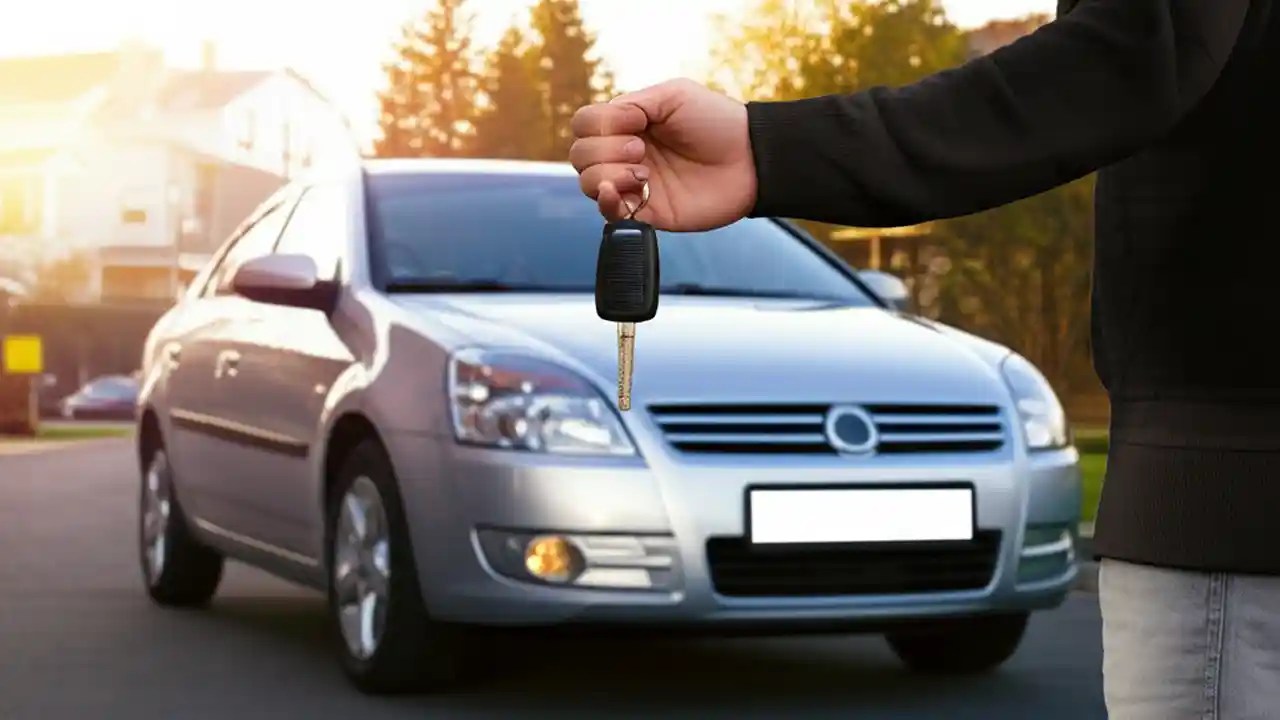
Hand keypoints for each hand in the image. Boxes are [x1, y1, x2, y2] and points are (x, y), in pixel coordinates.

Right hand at [569, 78, 757, 231]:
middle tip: (642, 151)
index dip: (600, 125)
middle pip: (580, 154)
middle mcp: (624, 154)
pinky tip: (623, 192)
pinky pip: (609, 214)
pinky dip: (607, 202)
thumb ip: (632, 103)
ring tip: (643, 173)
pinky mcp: (646, 213)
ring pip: (589, 183)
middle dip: (605, 150)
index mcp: (628, 124)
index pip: (585, 124)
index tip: (637, 124)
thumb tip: (603, 124)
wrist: (751, 159)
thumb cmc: (716, 121)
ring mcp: (633, 185)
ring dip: (608, 175)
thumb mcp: (673, 96)